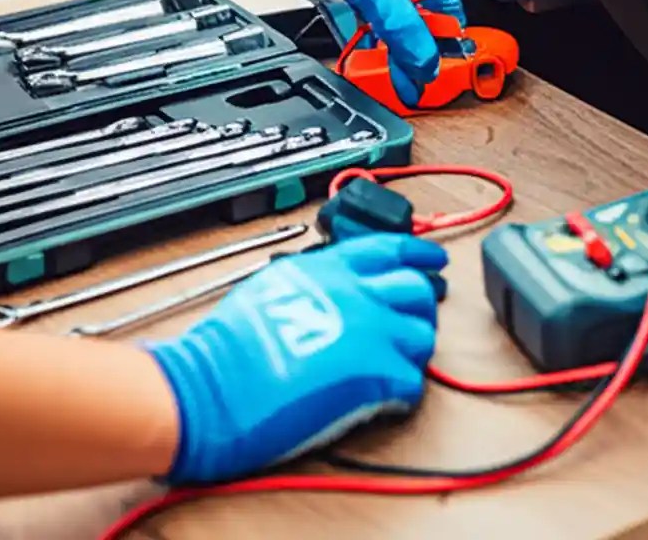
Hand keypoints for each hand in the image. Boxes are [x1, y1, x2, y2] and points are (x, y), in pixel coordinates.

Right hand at [144, 234, 446, 485]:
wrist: (212, 387)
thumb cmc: (225, 347)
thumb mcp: (271, 286)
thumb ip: (314, 282)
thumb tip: (331, 294)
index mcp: (330, 268)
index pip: (391, 248)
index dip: (419, 252)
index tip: (435, 258)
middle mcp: (359, 293)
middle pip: (418, 292)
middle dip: (418, 309)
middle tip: (411, 325)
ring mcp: (373, 333)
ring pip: (423, 338)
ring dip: (411, 353)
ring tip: (389, 368)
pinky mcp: (377, 377)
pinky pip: (412, 383)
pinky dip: (400, 393)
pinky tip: (379, 399)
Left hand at [194, 0, 464, 105]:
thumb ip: (402, 26)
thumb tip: (426, 59)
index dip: (447, 26)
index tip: (446, 56)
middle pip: (415, 12)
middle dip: (417, 45)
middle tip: (419, 74)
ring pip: (388, 20)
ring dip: (391, 48)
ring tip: (396, 76)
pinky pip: (362, 21)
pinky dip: (366, 41)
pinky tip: (368, 59)